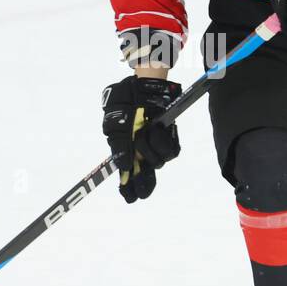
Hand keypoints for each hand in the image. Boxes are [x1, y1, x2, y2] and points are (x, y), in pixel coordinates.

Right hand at [101, 75, 182, 202]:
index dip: (130, 189)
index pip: (130, 175)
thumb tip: (124, 168)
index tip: (130, 198)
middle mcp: (143, 151)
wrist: (142, 86)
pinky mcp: (170, 137)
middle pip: (148, 175)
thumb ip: (119, 147)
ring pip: (159, 162)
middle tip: (138, 176)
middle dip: (144, 179)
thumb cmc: (125, 103)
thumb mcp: (115, 125)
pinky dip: (163, 141)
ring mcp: (157, 145)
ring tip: (145, 132)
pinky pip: (172, 151)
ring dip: (150, 149)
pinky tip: (156, 129)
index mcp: (128, 150)